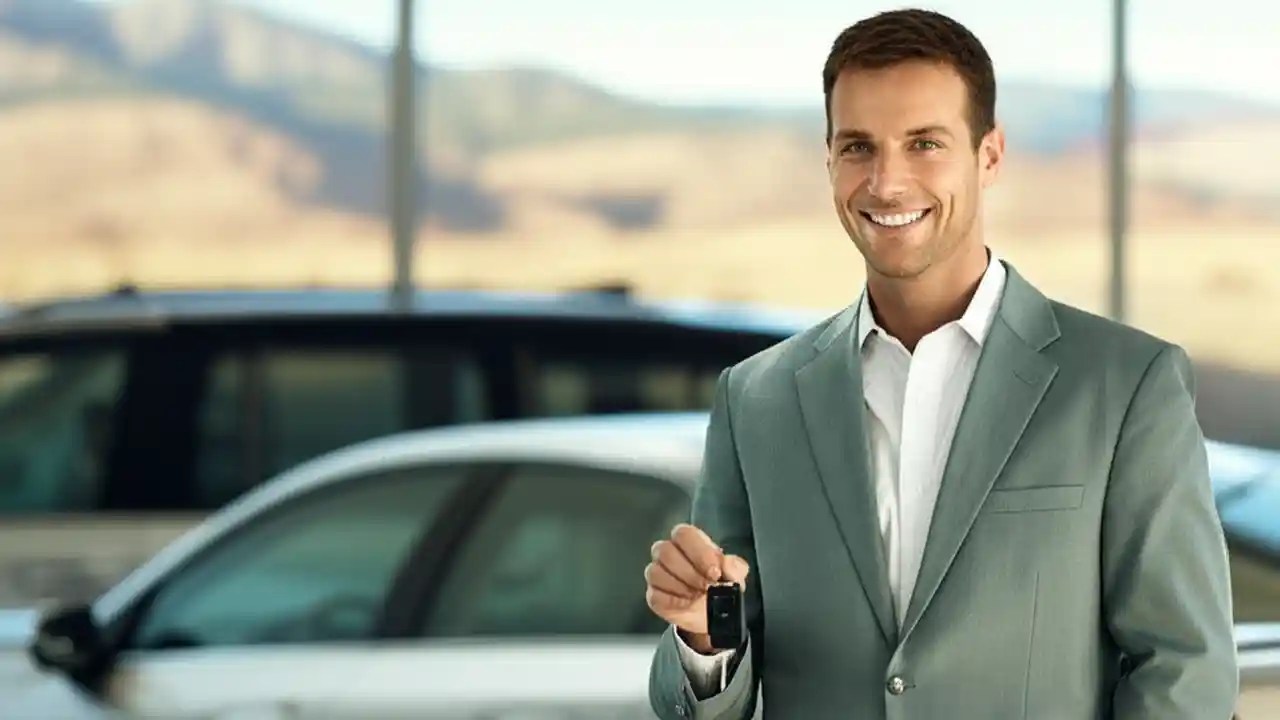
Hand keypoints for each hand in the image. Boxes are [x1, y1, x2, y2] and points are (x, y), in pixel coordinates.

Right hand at [645, 523, 749, 653]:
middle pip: (666, 551)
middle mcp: (670, 552)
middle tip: (706, 587)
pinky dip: (673, 602)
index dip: (698, 552)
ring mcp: (658, 572)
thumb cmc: (719, 588)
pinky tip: (686, 604)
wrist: (710, 616)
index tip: (714, 572)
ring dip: (681, 588)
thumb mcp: (735, 576)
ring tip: (696, 595)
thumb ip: (734, 567)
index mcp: (691, 541)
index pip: (684, 533)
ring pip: (656, 572)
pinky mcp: (653, 594)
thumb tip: (727, 563)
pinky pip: (655, 595)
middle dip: (690, 573)